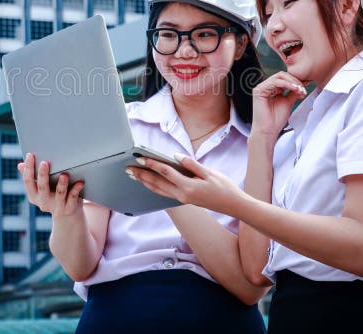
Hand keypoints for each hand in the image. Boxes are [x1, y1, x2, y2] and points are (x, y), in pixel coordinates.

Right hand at [18, 153, 84, 216]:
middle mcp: (43, 202)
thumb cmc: (52, 193)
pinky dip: (76, 190)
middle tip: (44, 162)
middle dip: (42, 175)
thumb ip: (32, 176)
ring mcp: (56, 206)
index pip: (28, 181)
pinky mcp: (69, 208)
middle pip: (42, 187)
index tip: (30, 155)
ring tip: (64, 174)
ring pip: (59, 194)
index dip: (28, 168)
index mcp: (33, 195)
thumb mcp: (41, 186)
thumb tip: (20, 165)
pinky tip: (80, 182)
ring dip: (61, 184)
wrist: (66, 213)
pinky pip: (73, 198)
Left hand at [128, 155, 244, 215]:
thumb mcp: (210, 172)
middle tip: (128, 169)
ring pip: (158, 190)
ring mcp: (182, 199)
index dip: (152, 164)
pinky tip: (149, 182)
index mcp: (188, 187)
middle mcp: (182, 195)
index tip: (140, 158)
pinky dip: (154, 187)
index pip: (166, 173)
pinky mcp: (184, 200)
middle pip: (157, 184)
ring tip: (134, 175)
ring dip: (145, 182)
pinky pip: (165, 193)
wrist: (233, 205)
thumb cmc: (224, 187)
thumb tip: (175, 157)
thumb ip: (191, 164)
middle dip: (141, 175)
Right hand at [251, 72, 306, 136]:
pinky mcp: (259, 91)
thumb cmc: (276, 119)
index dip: (296, 81)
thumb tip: (303, 83)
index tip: (306, 87)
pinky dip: (286, 84)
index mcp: (271, 89)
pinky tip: (294, 89)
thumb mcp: (289, 101)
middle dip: (295, 81)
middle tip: (303, 89)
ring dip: (292, 82)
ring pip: (279, 77)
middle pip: (282, 75)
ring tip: (300, 90)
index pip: (284, 78)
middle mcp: (265, 87)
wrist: (269, 131)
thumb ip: (294, 91)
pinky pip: (275, 82)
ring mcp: (261, 88)